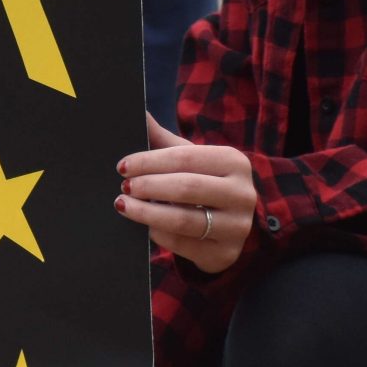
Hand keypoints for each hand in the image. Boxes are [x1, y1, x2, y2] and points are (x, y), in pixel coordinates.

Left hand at [117, 112, 258, 273]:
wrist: (228, 225)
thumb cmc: (202, 183)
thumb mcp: (189, 159)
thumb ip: (163, 139)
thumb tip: (137, 112)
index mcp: (235, 162)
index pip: (186, 158)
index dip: (150, 161)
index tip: (122, 166)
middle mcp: (243, 194)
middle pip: (187, 188)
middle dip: (148, 186)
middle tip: (123, 187)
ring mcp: (238, 227)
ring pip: (184, 220)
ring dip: (147, 213)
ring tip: (123, 205)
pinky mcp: (226, 254)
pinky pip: (183, 244)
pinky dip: (158, 234)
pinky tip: (145, 227)